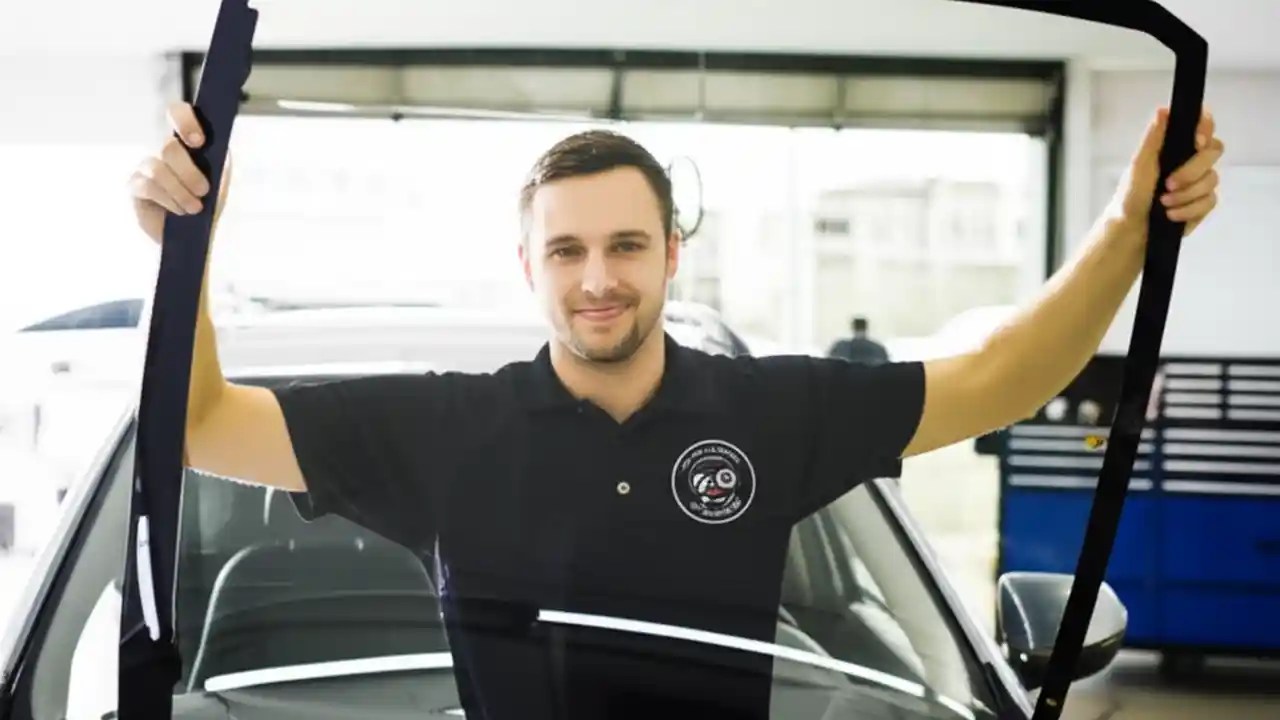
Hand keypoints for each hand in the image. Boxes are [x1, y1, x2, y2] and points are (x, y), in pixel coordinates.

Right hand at [128, 101, 232, 244]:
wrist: (197, 235)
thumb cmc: (209, 203)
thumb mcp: (221, 180)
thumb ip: (220, 160)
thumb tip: (220, 148)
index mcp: (187, 142)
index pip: (177, 113)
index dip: (185, 121)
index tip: (199, 142)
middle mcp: (165, 150)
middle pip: (169, 146)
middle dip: (189, 172)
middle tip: (204, 191)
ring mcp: (147, 166)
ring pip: (158, 167)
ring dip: (180, 190)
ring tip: (194, 208)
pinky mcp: (135, 186)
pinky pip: (148, 186)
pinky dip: (169, 200)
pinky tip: (179, 211)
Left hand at [1111, 105, 1223, 240]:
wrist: (1132, 227)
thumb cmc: (1131, 194)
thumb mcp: (1139, 164)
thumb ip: (1153, 138)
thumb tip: (1162, 110)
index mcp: (1176, 145)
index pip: (1203, 124)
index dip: (1206, 128)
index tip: (1196, 142)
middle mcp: (1192, 159)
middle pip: (1214, 151)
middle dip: (1191, 171)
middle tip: (1168, 184)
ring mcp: (1201, 181)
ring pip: (1212, 179)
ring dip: (1186, 194)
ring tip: (1164, 202)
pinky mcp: (1204, 202)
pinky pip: (1210, 201)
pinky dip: (1189, 209)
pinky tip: (1171, 214)